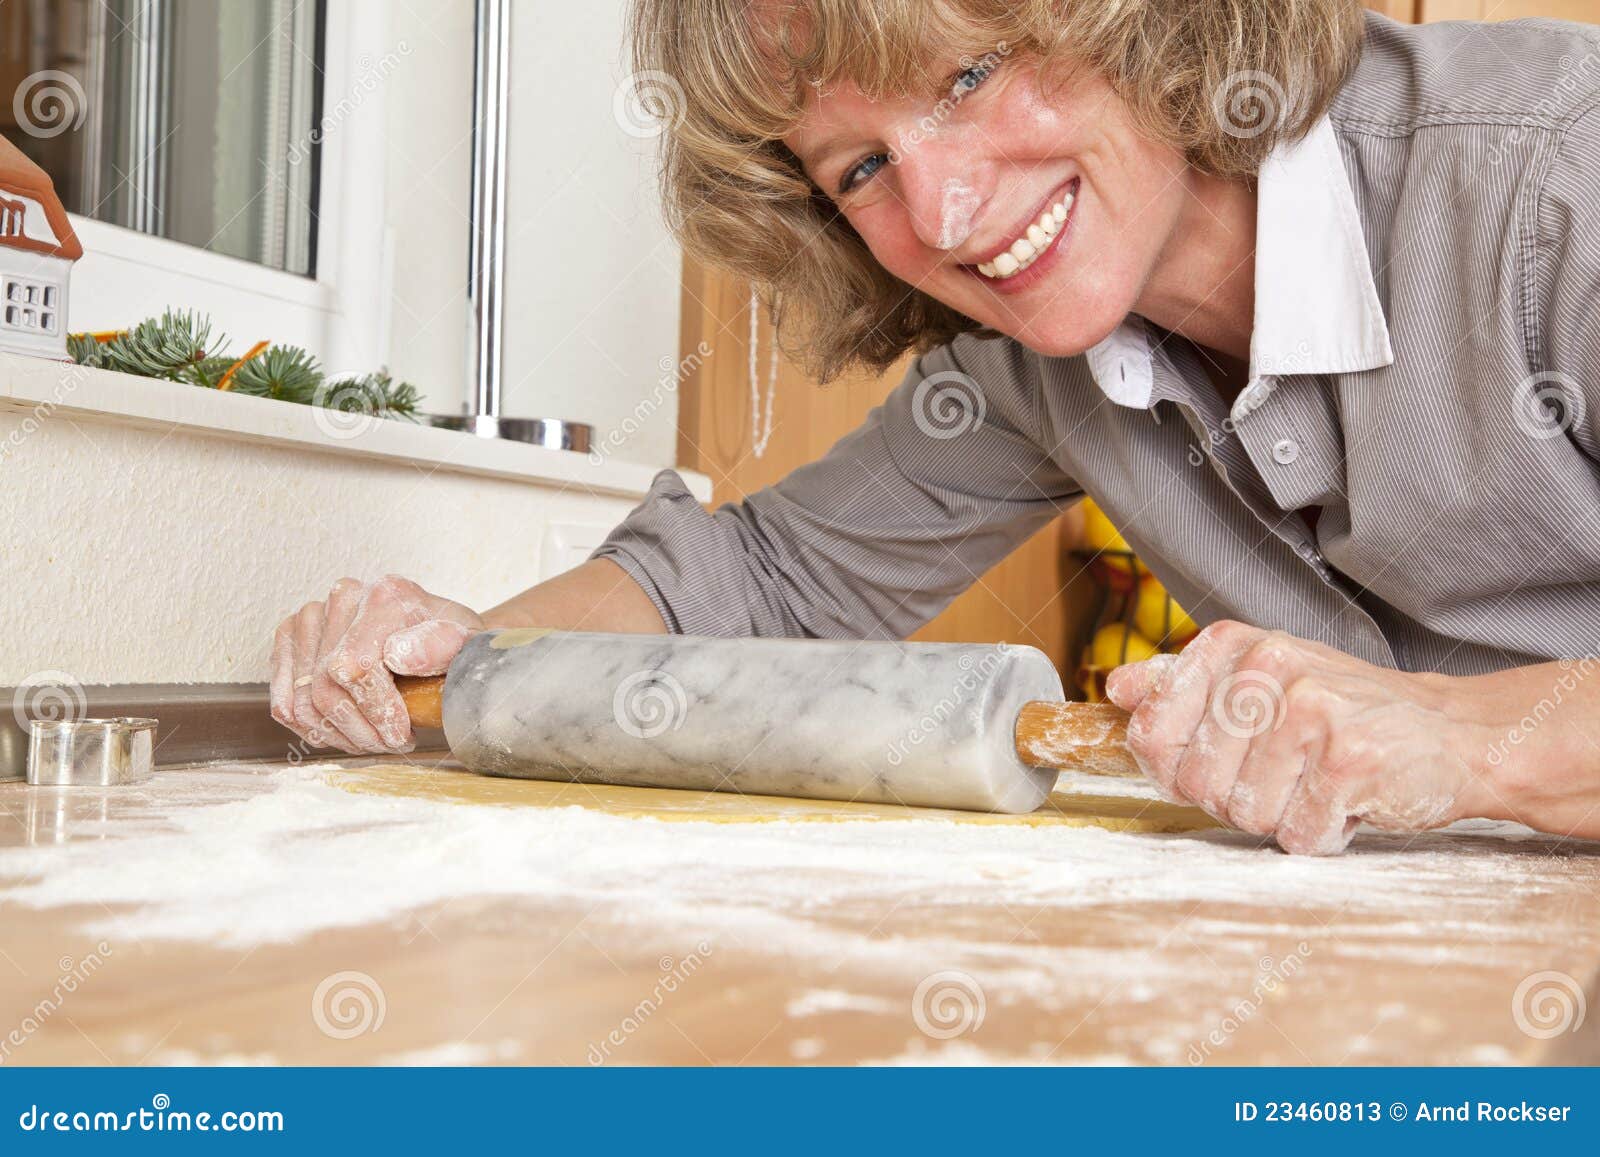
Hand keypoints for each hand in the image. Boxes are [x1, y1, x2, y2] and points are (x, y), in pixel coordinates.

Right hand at [269, 576, 482, 753]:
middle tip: (389, 745)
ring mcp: (313, 614)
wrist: (438, 631)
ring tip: (370, 740)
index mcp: (385, 596)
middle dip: (359, 730)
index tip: (401, 735)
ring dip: (335, 734)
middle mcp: (343, 598)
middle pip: (325, 687)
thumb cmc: (452, 643)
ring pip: (302, 699)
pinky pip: (285, 696)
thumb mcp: (466, 646)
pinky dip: (310, 726)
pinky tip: (340, 732)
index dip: (376, 712)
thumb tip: (399, 654)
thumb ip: (440, 647)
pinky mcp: (293, 634)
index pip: (356, 668)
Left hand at [1104, 621, 1494, 854]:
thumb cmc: (1345, 711)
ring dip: (1282, 817)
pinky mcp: (1348, 761)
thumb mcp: (1259, 680)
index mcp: (1232, 647)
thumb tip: (1116, 687)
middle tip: (1284, 777)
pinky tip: (1348, 799)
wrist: (1452, 732)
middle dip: (1236, 800)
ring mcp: (1308, 712)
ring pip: (1243, 813)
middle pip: (1196, 783)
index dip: (1177, 769)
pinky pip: (1297, 832)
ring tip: (1318, 782)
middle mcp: (1265, 671)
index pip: (1150, 733)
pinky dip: (1322, 832)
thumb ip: (1183, 684)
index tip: (1221, 764)